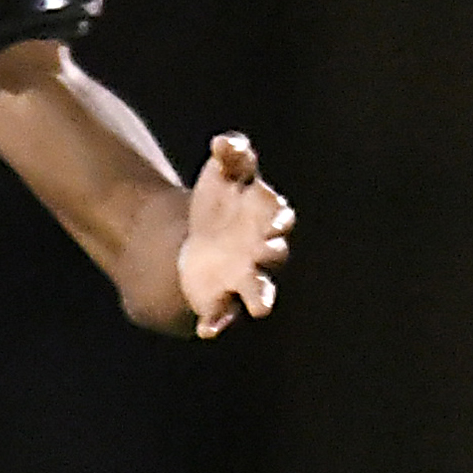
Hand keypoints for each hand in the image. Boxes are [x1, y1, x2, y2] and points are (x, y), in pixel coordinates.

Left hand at [176, 131, 294, 337]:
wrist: (194, 240)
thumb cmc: (222, 202)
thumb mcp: (224, 173)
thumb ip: (231, 155)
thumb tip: (225, 142)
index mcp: (266, 218)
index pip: (278, 215)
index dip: (278, 216)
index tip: (274, 215)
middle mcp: (261, 251)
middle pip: (274, 254)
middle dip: (272, 251)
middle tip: (267, 247)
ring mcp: (242, 277)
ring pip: (259, 291)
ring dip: (261, 297)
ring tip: (261, 306)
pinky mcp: (219, 299)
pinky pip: (221, 315)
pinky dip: (217, 322)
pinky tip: (206, 329)